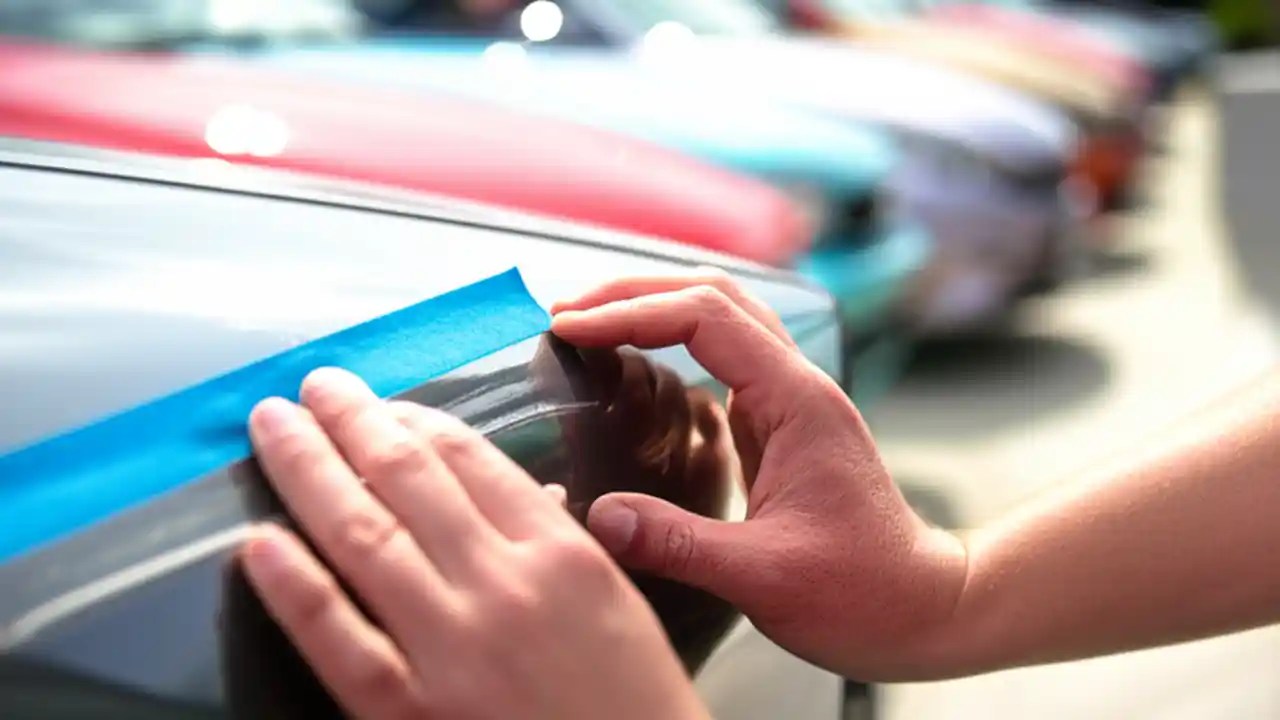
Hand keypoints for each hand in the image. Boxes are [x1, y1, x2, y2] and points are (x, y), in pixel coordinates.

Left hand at [239, 368, 708, 719]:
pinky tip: (259, 542)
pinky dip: (293, 585)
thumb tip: (524, 492)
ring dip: (307, 471)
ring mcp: (450, 649)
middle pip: (407, 477)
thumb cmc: (633, 702)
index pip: (471, 458)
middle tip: (316, 384)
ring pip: (362, 537)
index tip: (383, 400)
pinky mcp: (405, 712)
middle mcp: (502, 587)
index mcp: (561, 554)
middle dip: (352, 420)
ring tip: (273, 428)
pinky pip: (336, 636)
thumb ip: (560, 540)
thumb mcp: (616, 604)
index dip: (414, 417)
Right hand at [551, 271, 969, 680]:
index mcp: (797, 401)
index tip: (570, 328)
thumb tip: (598, 517)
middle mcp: (796, 387)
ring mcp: (788, 403)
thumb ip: (678, 544)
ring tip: (590, 324)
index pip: (706, 318)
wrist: (921, 608)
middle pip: (712, 297)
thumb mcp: (764, 575)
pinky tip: (633, 368)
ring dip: (655, 310)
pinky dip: (670, 346)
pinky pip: (719, 362)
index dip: (631, 313)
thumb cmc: (862, 593)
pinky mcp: (777, 426)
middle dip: (635, 294)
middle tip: (565, 312)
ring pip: (720, 320)